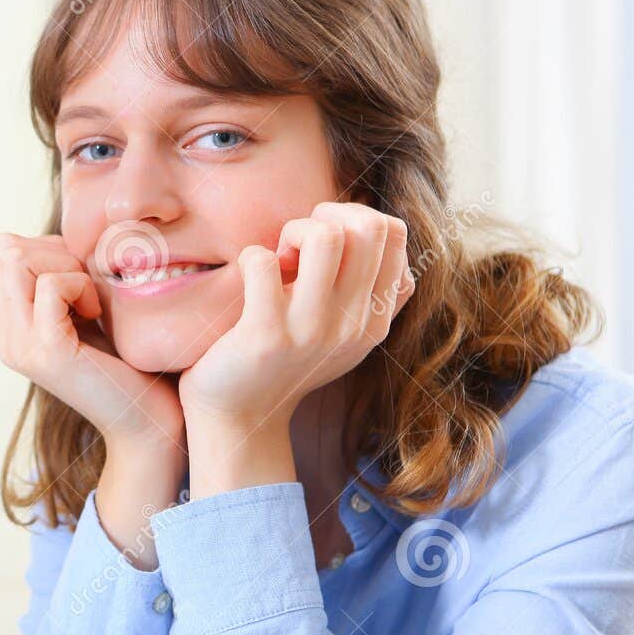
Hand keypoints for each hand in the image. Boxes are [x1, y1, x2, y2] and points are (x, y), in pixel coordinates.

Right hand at [0, 231, 184, 451]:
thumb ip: (67, 281)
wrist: (151, 423)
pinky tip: (96, 315)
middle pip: (5, 249)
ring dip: (66, 269)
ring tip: (91, 304)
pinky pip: (49, 285)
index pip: (5, 249)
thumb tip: (62, 240)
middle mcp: (7, 337)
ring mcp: (20, 346)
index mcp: (13, 327)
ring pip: (17, 259)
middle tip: (88, 289)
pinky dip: (79, 287)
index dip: (49, 248)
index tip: (83, 280)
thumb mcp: (91, 313)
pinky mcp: (46, 353)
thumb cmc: (133, 364)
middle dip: (54, 253)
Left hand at [177, 202, 413, 493]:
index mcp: (376, 319)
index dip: (354, 217)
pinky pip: (262, 262)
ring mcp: (312, 331)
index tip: (323, 242)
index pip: (394, 233)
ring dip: (293, 232)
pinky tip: (247, 278)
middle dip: (325, 217)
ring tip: (277, 261)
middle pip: (366, 227)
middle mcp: (353, 326)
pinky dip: (251, 256)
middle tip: (296, 245)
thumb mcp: (342, 332)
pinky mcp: (266, 336)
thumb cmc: (284, 360)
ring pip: (326, 237)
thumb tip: (376, 226)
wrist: (239, 417)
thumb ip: (367, 290)